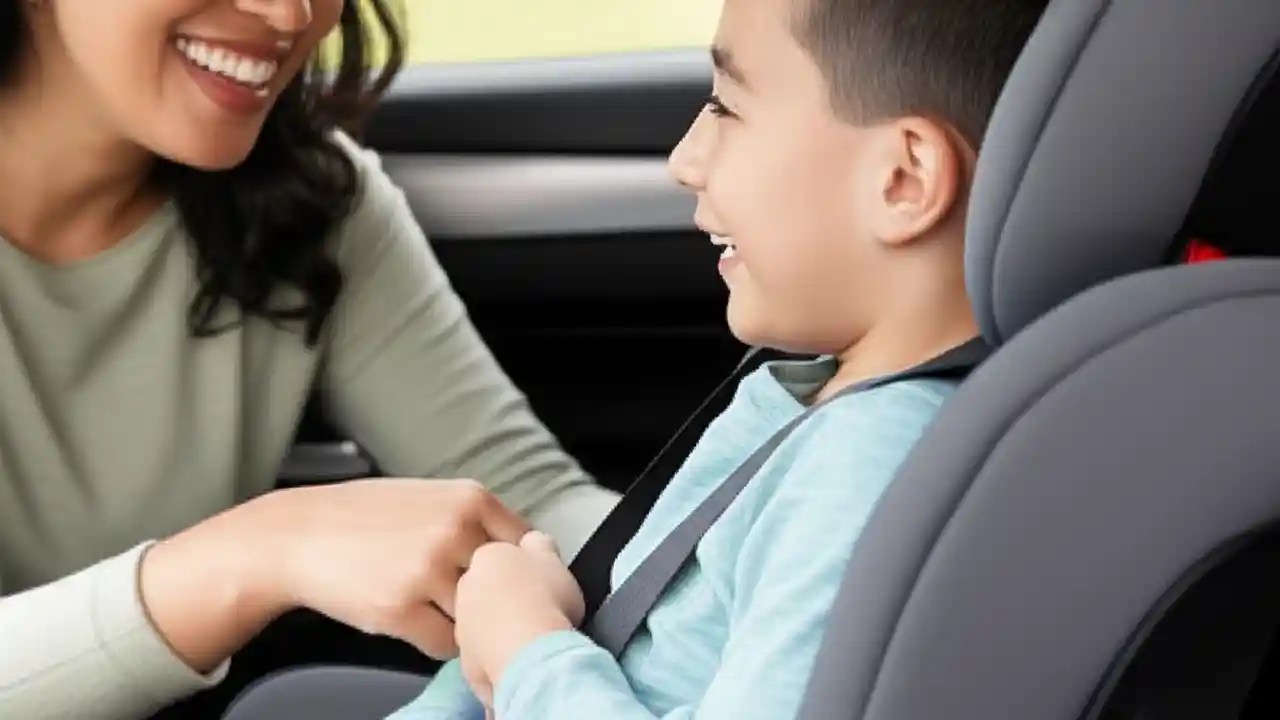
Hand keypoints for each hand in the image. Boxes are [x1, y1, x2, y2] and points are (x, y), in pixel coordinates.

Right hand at [141, 478, 530, 670]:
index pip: (528, 546)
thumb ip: (476, 520)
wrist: (298, 535)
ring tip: (437, 611)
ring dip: (465, 624)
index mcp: (470, 500)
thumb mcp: (430, 498)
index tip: (508, 585)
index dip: (520, 571)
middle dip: (495, 602)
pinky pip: (446, 644)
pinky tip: (416, 623)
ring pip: (479, 618)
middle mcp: (456, 531)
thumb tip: (530, 551)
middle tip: (478, 609)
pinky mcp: (401, 609)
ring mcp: (429, 571)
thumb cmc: (367, 518)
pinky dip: (438, 642)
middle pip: (507, 586)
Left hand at [456, 531, 584, 705]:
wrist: (528, 649)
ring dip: (496, 626)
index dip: (520, 569)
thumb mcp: (551, 557)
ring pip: (479, 622)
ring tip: (526, 635)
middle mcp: (465, 587)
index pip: (499, 557)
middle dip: (502, 596)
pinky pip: (482, 654)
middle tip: (532, 607)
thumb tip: (533, 542)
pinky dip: (496, 655)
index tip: (537, 581)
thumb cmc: (544, 598)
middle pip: (484, 588)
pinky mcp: (464, 658)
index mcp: (486, 556)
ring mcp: (461, 624)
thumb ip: (538, 546)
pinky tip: (517, 657)